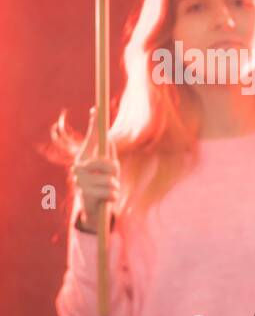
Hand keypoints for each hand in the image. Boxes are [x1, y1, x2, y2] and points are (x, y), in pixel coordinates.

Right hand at [70, 107, 119, 230]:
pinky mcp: (85, 195)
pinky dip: (113, 197)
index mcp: (85, 157)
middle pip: (109, 164)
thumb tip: (105, 131)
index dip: (95, 124)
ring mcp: (79, 181)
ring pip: (112, 181)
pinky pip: (111, 193)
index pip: (92, 138)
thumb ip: (106, 151)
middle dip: (115, 172)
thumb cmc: (101, 183)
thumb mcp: (106, 167)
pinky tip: (105, 199)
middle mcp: (78, 166)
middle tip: (111, 178)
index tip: (97, 107)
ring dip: (114, 187)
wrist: (93, 208)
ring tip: (107, 189)